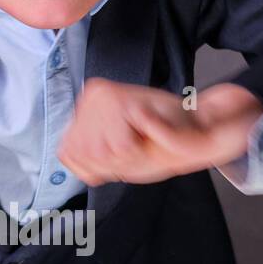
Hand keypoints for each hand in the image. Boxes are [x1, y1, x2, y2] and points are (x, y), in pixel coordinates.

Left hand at [56, 79, 262, 184]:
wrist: (199, 132)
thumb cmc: (157, 145)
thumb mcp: (111, 155)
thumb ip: (85, 154)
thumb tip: (63, 153)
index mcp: (86, 106)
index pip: (70, 155)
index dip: (98, 167)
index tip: (121, 151)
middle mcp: (92, 96)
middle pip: (86, 155)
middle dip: (111, 164)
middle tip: (135, 146)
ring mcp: (108, 97)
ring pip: (102, 154)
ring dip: (124, 159)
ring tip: (141, 143)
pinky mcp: (128, 101)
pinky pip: (122, 149)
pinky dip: (137, 153)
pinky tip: (148, 138)